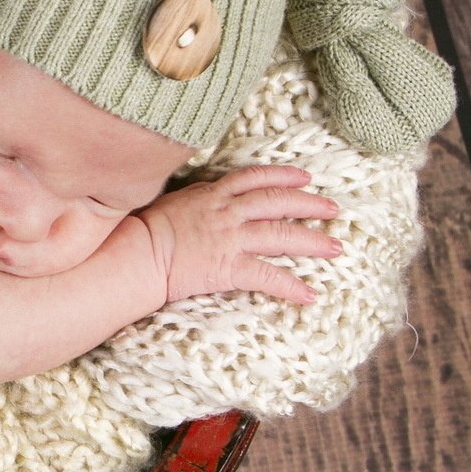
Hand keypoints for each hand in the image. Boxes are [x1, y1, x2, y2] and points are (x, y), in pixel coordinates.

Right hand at [133, 165, 341, 304]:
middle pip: (278, 202)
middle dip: (309, 205)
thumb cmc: (142, 230)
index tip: (305, 178)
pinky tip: (310, 295)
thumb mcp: (172, 203)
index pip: (256, 178)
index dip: (284, 176)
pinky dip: (291, 286)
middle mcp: (226, 212)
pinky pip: (267, 276)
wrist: (135, 253)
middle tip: (333, 209)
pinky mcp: (227, 267)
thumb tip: (203, 201)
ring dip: (312, 241)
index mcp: (212, 193)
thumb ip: (196, 200)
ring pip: (281, 234)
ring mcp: (230, 239)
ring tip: (335, 247)